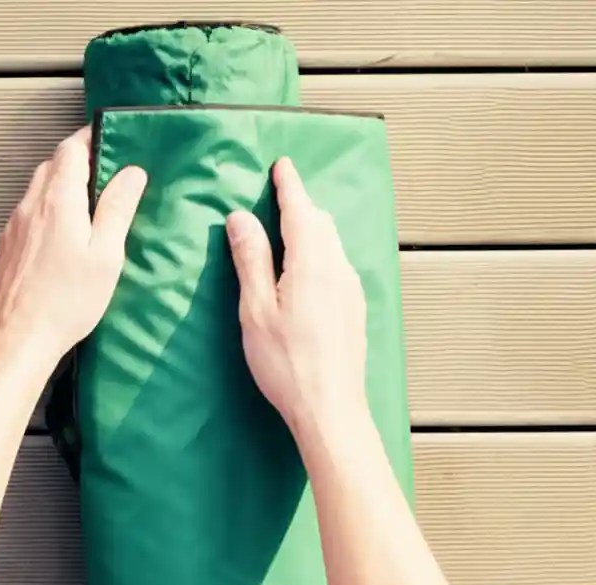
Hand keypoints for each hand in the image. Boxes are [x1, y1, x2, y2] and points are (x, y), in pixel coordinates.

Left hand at [0, 127, 146, 362]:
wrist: (19, 339)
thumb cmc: (65, 303)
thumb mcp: (106, 255)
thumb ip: (117, 209)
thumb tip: (131, 173)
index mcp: (57, 202)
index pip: (70, 148)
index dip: (90, 138)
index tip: (110, 140)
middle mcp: (30, 207)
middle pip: (52, 165)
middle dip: (79, 161)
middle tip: (107, 173)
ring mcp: (15, 227)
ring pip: (38, 189)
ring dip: (63, 186)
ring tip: (89, 206)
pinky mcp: (8, 246)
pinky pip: (30, 214)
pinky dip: (49, 211)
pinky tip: (65, 236)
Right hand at [227, 158, 368, 440]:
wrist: (330, 409)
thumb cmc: (286, 363)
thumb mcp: (256, 310)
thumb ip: (251, 260)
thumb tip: (241, 218)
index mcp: (311, 263)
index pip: (300, 211)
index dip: (289, 186)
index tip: (282, 165)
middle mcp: (338, 270)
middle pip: (321, 224)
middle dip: (301, 205)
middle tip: (282, 194)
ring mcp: (351, 290)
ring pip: (332, 244)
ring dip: (312, 228)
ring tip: (292, 226)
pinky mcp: (354, 310)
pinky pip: (338, 264)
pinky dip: (321, 251)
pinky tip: (309, 267)